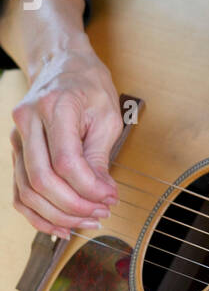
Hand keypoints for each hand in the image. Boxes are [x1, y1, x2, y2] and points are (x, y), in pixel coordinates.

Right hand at [10, 45, 121, 237]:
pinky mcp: (16, 151)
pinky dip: (37, 214)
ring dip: (58, 215)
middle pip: (42, 179)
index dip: (88, 187)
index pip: (66, 161)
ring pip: (27, 190)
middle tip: (101, 213)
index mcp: (56, 107)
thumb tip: (102, 194)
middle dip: (74, 206)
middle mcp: (29, 122)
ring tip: (86, 221)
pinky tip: (60, 224)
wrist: (61, 65)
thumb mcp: (107, 115)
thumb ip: (100, 156)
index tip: (110, 198)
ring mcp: (17, 137)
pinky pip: (19, 191)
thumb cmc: (89, 87)